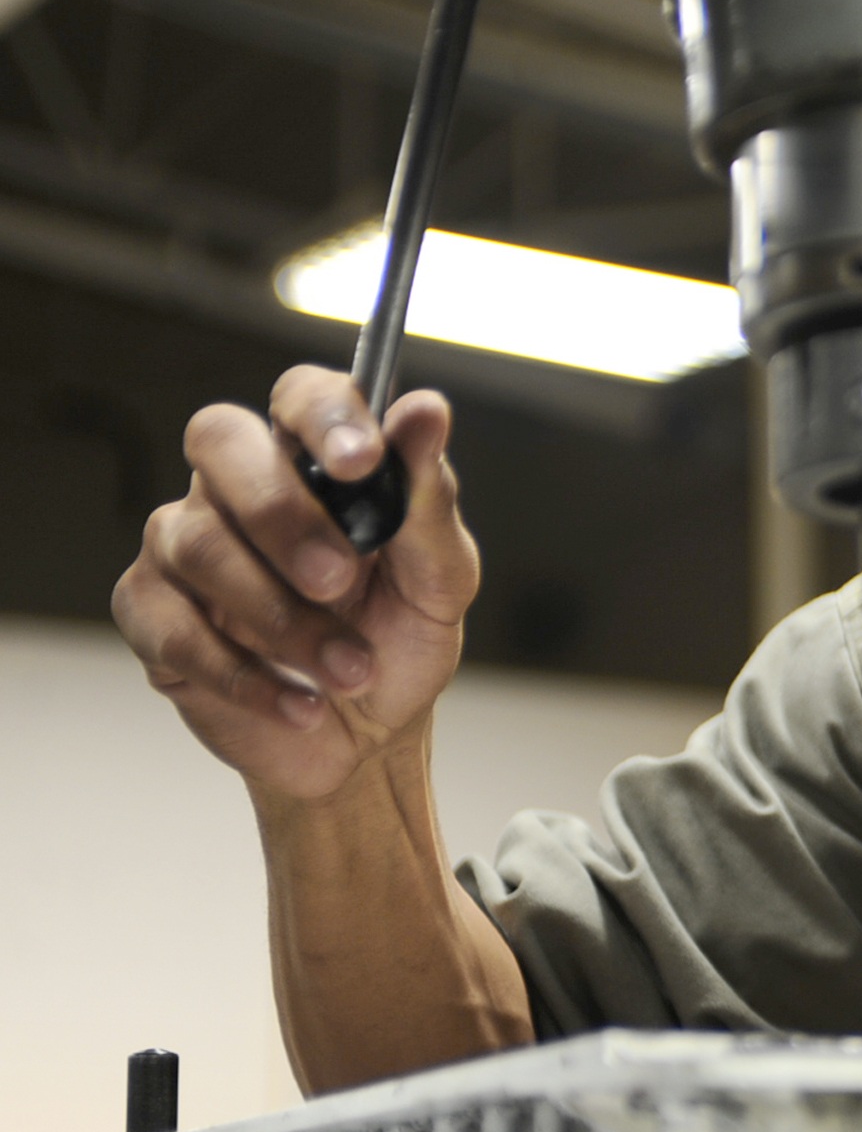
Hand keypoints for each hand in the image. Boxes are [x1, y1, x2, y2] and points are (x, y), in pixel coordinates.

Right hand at [113, 367, 480, 799]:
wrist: (369, 735)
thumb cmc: (401, 638)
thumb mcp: (438, 579)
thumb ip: (429, 499)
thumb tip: (427, 411)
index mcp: (314, 462)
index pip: (300, 396)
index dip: (325, 416)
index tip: (364, 460)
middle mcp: (238, 487)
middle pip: (219, 441)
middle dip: (280, 510)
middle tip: (338, 578)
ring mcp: (184, 547)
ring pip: (198, 545)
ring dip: (283, 618)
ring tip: (351, 670)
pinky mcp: (153, 616)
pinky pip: (176, 630)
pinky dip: (247, 675)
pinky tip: (302, 704)